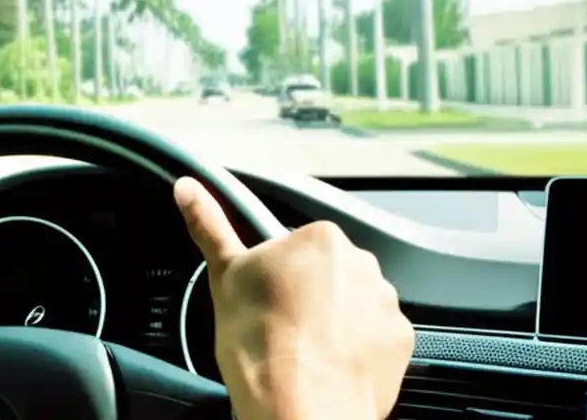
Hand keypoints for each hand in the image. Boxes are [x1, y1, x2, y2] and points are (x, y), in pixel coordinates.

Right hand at [174, 177, 413, 419]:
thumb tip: (187, 187)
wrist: (299, 406)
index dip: (277, 274)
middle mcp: (362, 263)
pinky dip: (357, 347)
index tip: (266, 298)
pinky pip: (375, 335)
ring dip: (335, 320)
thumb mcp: (225, 277)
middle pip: (330, 273)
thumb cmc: (260, 342)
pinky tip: (330, 364)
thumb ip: (209, 226)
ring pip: (353, 304)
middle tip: (281, 325)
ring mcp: (385, 302)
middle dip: (310, 294)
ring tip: (305, 350)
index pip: (297, 247)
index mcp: (320, 238)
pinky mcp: (399, 340)